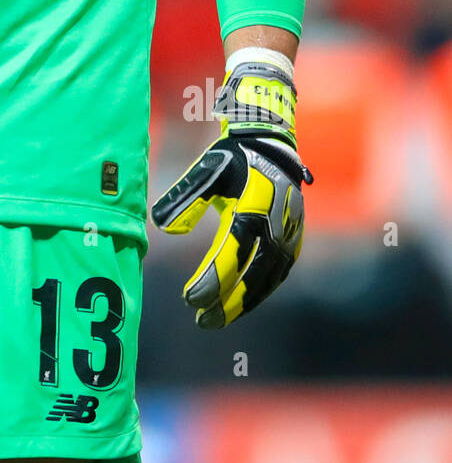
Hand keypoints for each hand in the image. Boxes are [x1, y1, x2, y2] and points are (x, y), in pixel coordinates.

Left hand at [151, 56, 312, 328]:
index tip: (190, 299)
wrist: (270, 143)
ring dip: (244, 302)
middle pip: (254, 274)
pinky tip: (240, 302)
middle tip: (202, 320)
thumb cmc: (232, 157)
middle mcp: (278, 224)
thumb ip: (185, 199)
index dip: (212, 280)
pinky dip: (260, 290)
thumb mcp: (205, 171)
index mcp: (254, 206)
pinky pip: (279, 272)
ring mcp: (291, 233)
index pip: (232, 253)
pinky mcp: (295, 238)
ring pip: (269, 278)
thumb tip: (166, 230)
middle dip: (228, 301)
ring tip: (217, 319)